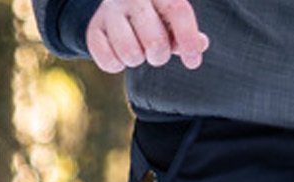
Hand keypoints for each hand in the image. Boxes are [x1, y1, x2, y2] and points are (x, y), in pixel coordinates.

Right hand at [87, 0, 209, 73]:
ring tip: (136, 48)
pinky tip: (118, 52)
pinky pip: (109, 61)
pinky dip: (116, 64)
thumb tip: (200, 44)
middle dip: (159, 56)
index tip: (192, 62)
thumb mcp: (172, 21)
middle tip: (155, 51)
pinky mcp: (93, 28)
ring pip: (130, 53)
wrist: (118, 5)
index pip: (178, 10)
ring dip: (136, 60)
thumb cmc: (154, 16)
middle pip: (155, 42)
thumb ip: (186, 35)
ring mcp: (109, 9)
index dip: (189, 39)